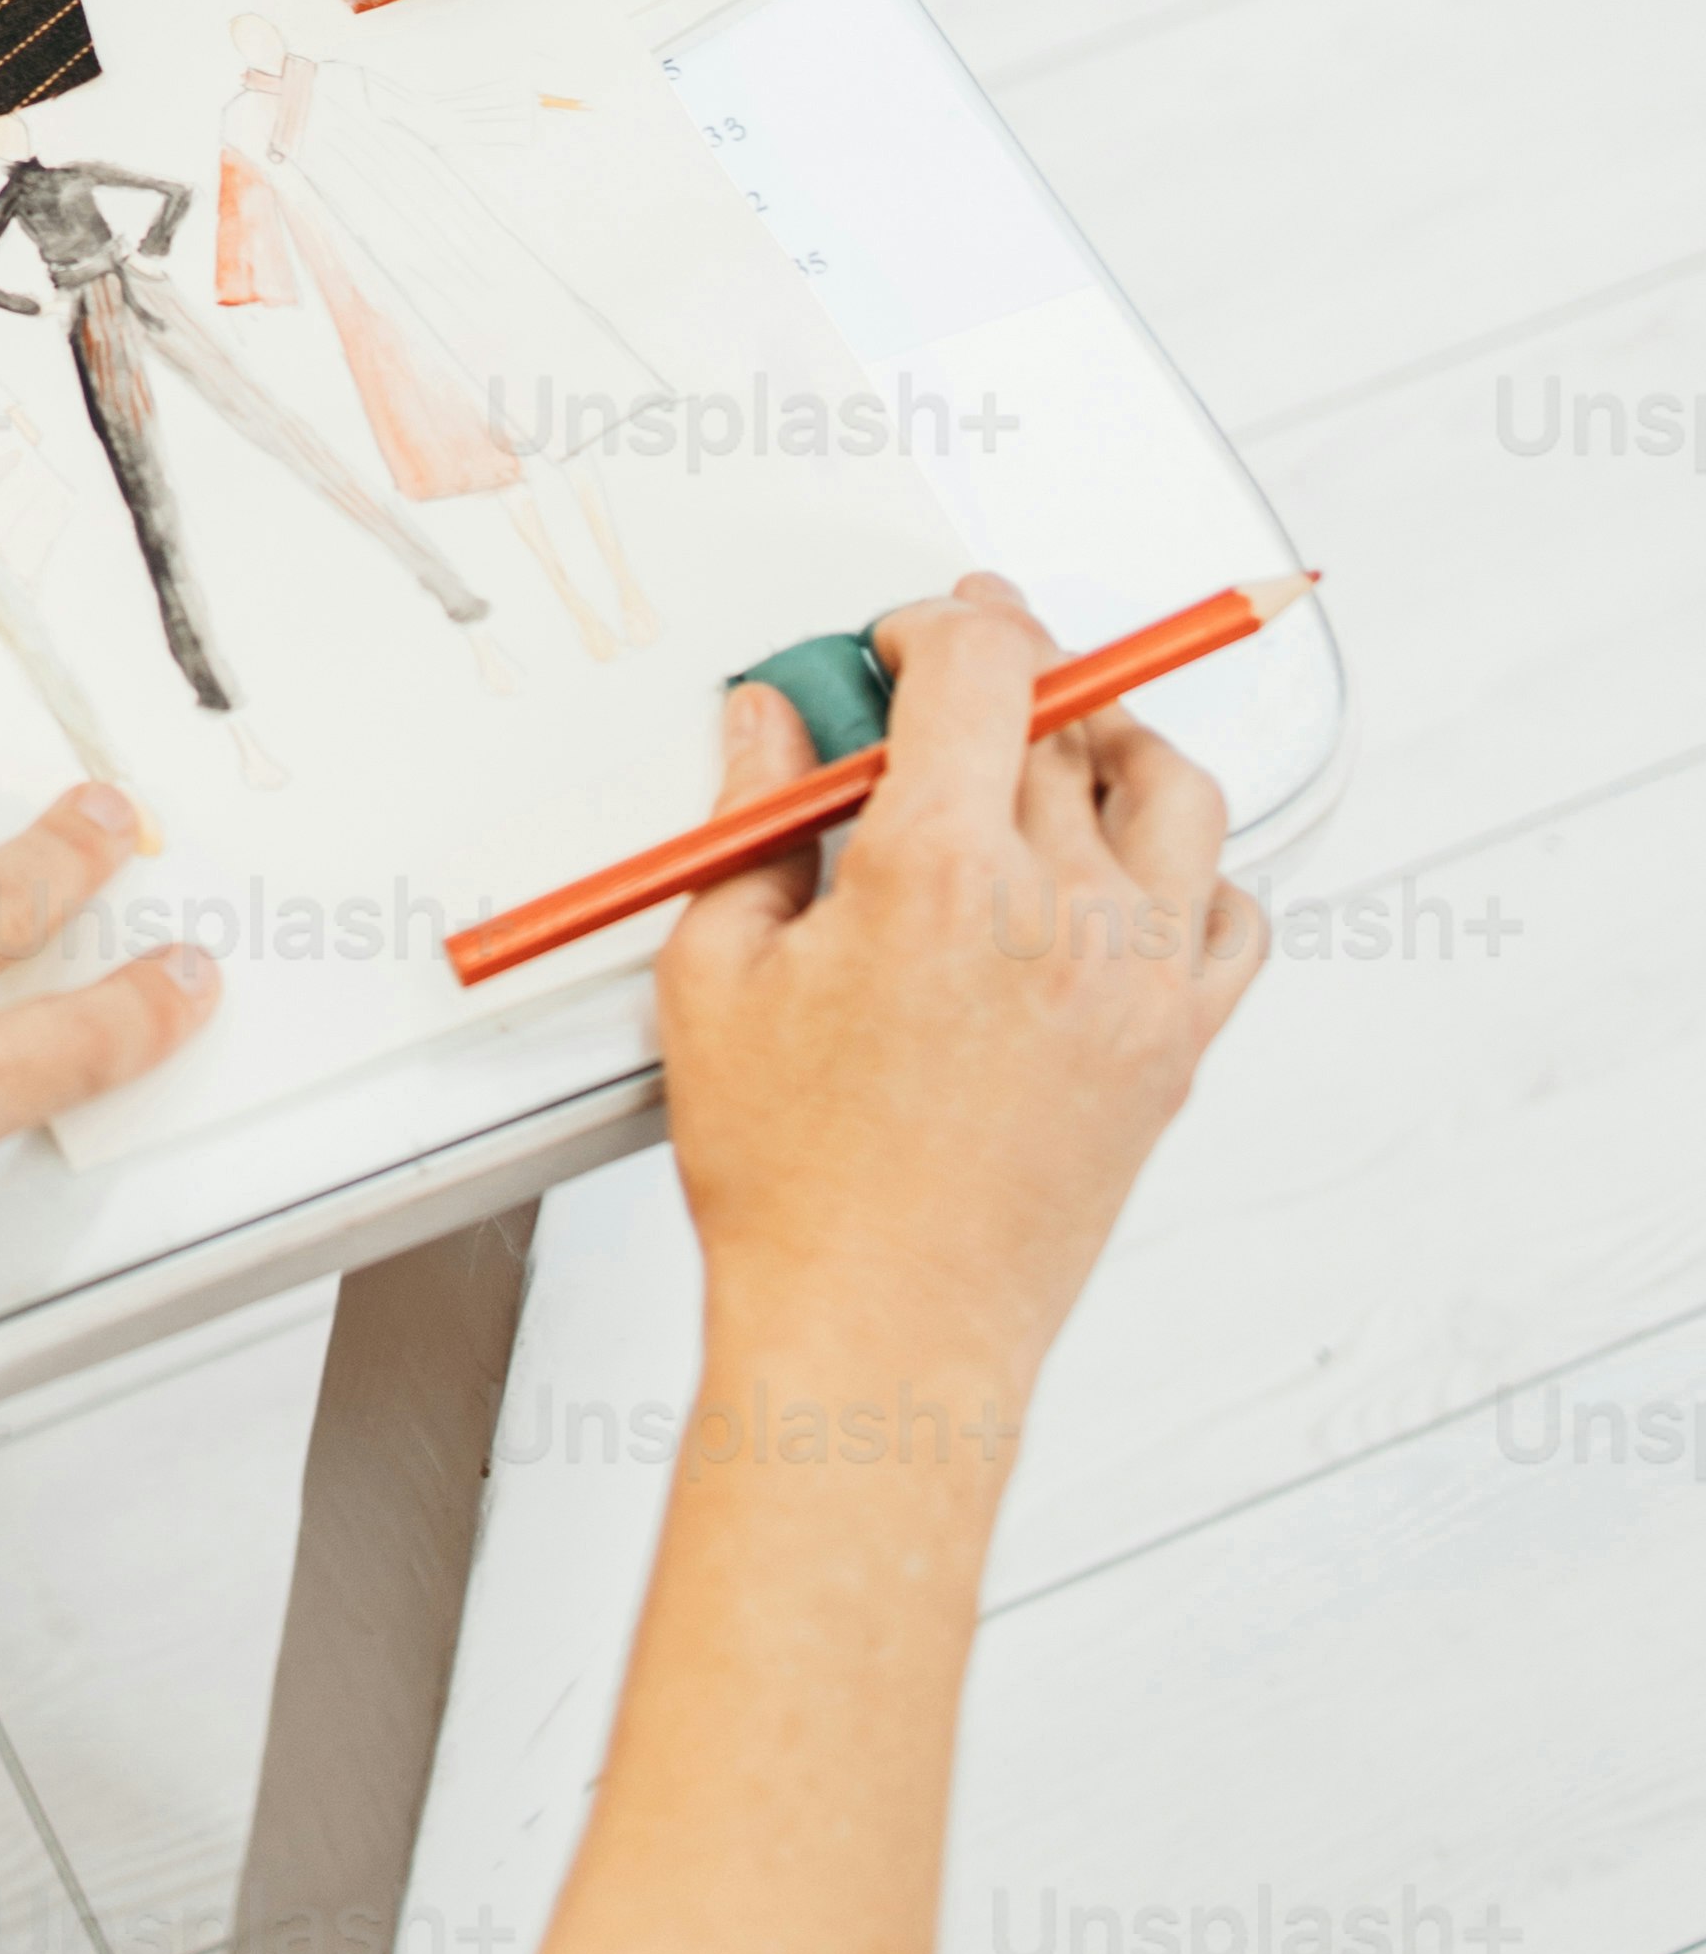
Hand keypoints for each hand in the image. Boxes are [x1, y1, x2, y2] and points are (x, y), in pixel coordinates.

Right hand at [661, 579, 1269, 1415]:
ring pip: (1174, 790)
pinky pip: (1234, 915)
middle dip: (1002, 672)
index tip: (904, 641)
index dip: (939, 622)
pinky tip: (1132, 873)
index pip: (983, 664)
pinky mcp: (1178, 1046)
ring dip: (1113, 742)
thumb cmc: (796, 1185)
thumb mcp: (718, 972)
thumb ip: (753, 819)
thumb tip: (773, 724)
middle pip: (1066, 715)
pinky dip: (1193, 870)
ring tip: (1058, 748)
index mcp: (942, 874)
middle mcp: (1064, 913)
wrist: (884, 1331)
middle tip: (940, 691)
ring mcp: (1139, 981)